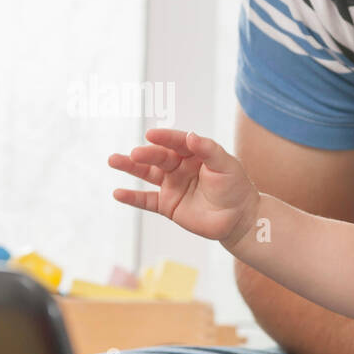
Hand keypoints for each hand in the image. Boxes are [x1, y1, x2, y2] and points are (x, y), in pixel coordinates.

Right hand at [108, 128, 259, 246]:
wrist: (239, 219)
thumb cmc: (236, 188)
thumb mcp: (226, 166)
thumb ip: (208, 150)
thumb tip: (190, 135)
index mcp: (194, 154)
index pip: (177, 142)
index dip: (165, 138)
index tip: (151, 134)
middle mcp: (180, 167)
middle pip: (159, 157)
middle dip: (146, 154)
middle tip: (135, 154)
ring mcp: (172, 185)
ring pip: (147, 174)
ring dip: (130, 167)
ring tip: (113, 160)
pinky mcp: (167, 205)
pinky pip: (146, 200)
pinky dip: (132, 197)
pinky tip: (118, 193)